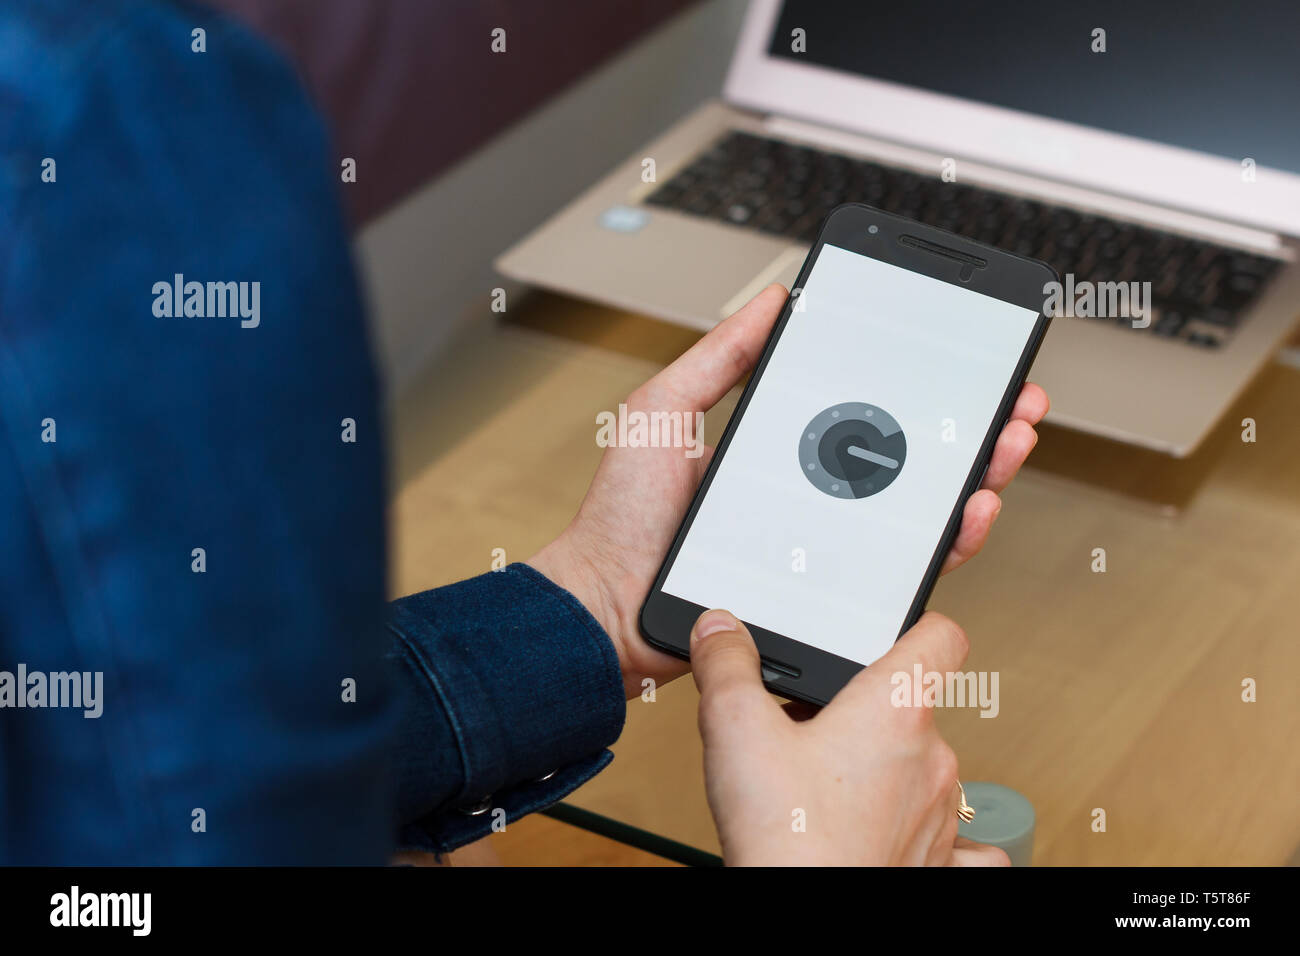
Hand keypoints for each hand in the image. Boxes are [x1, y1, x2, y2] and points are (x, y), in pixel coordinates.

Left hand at [528, 284, 1048, 697]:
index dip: (919, 385)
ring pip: (920, 510)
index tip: (963, 355)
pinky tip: (969, 510)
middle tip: (1013, 399)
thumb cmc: (622, 517)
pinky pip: (901, 568)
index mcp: (780, 450)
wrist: (604, 604)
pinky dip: (947, 541)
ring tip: (1008, 443)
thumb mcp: (664, 411)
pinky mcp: (830, 593)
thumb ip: (719, 358)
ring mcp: (824, 545)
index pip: (866, 411)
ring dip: (976, 475)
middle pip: (909, 457)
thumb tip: (774, 297)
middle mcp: (811, 496)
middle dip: (971, 425)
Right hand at [692, 607, 1009, 865]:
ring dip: (888, 767)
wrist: (806, 921)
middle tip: (814, 722)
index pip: (941, 637)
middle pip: (916, 705)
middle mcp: (933, 759)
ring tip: (833, 778)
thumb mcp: (736, 729)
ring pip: (926, 768)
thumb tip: (720, 631)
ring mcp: (941, 815)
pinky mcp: (937, 863)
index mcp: (896, 710)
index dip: (915, 624)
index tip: (889, 631)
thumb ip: (727, 667)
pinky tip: (897, 827)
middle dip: (866, 709)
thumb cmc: (786, 840)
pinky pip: (958, 838)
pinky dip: (930, 829)